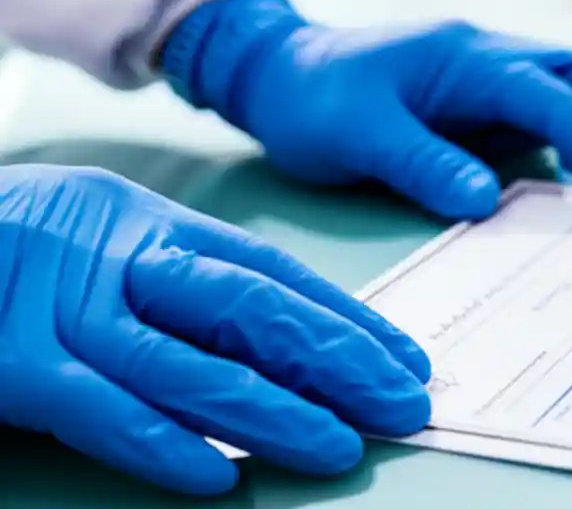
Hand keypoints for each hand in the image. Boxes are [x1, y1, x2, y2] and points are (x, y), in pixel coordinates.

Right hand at [0, 165, 431, 494]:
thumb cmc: (7, 242)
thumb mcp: (96, 236)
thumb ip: (173, 277)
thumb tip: (272, 332)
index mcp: (146, 221)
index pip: (271, 271)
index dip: (344, 317)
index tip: (403, 358)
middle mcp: (116, 257)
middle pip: (251, 309)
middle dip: (335, 360)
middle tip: (404, 403)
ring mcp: (60, 310)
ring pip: (189, 363)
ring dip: (271, 411)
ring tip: (338, 447)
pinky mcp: (7, 365)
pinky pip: (97, 409)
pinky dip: (160, 441)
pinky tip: (217, 477)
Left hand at [162, 0, 571, 218]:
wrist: (276, 72)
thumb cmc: (311, 99)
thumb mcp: (355, 136)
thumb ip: (423, 165)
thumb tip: (489, 202)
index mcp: (466, 57)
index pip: (552, 95)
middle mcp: (490, 58)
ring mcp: (490, 78)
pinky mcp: (483, 101)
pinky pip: (544, 116)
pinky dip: (571, 145)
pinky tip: (569, 187)